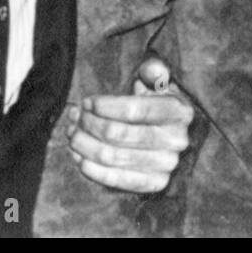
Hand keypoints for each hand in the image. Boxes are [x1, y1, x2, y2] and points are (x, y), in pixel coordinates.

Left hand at [68, 56, 194, 192]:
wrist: (171, 135)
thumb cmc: (158, 104)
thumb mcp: (158, 83)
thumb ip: (154, 72)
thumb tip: (151, 69)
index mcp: (179, 111)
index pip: (134, 110)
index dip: (105, 106)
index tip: (87, 102)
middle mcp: (177, 140)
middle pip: (117, 134)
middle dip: (89, 124)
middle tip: (74, 116)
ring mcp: (168, 165)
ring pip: (112, 156)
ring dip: (84, 144)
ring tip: (72, 132)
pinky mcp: (156, 183)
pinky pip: (117, 179)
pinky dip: (92, 169)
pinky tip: (78, 156)